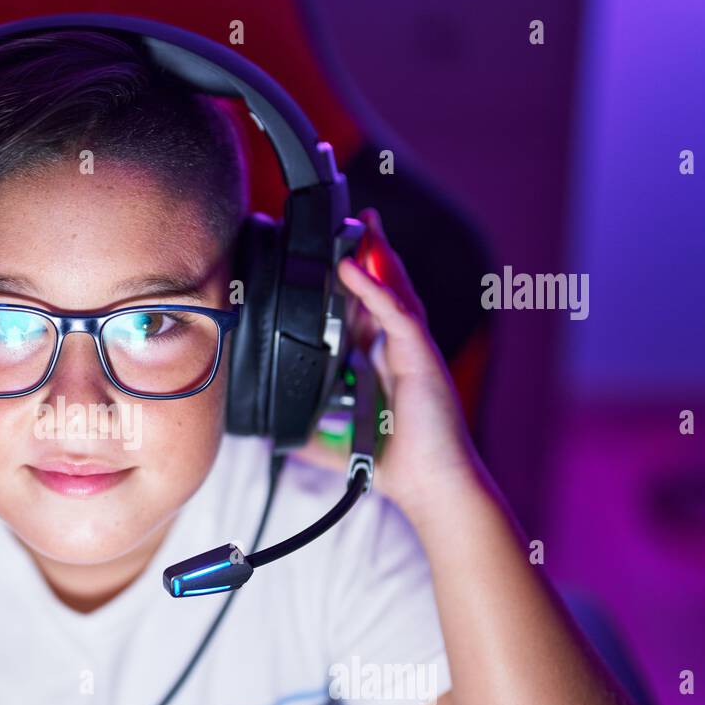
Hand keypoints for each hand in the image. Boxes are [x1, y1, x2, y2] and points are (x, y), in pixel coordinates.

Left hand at [294, 208, 483, 523]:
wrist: (431, 485)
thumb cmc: (396, 465)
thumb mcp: (336, 444)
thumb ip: (308, 433)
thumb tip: (273, 436)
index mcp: (387, 364)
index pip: (371, 312)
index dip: (357, 284)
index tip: (337, 257)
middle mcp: (403, 351)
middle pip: (389, 289)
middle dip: (375, 253)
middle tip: (359, 218)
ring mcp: (415, 351)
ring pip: (397, 290)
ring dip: (379, 255)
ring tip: (363, 223)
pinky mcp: (422, 357)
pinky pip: (397, 313)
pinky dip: (375, 288)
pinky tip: (355, 266)